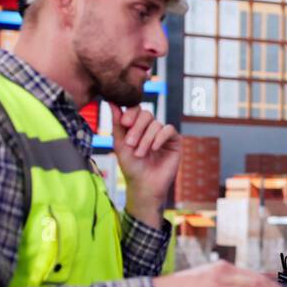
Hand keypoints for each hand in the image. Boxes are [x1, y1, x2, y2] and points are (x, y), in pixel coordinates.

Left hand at [111, 103, 178, 225]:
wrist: (144, 184)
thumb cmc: (131, 166)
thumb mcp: (120, 144)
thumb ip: (117, 124)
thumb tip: (112, 102)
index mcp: (137, 127)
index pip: (136, 110)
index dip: (131, 113)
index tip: (124, 123)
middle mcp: (151, 128)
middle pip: (146, 114)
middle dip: (137, 128)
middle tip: (130, 143)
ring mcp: (163, 134)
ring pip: (156, 124)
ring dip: (146, 139)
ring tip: (140, 154)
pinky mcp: (175, 141)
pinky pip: (168, 130)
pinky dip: (159, 138)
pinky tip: (154, 149)